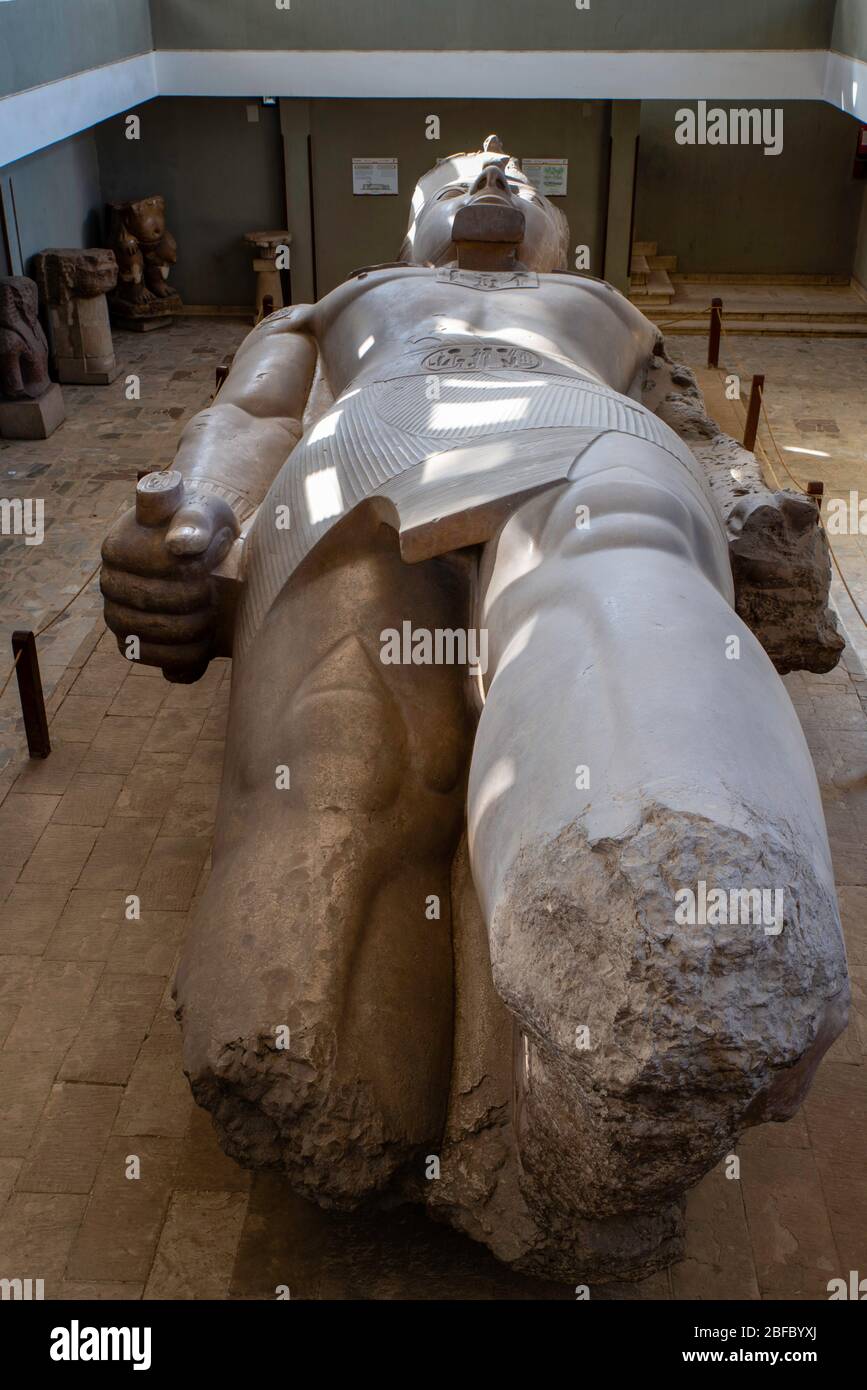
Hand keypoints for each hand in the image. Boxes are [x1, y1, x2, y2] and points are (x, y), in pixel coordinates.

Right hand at [100, 470, 239, 681]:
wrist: (205, 546)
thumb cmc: (201, 523)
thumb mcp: (203, 512)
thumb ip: (194, 522)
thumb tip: (179, 545)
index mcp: (116, 549)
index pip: (156, 572)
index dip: (193, 573)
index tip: (212, 561)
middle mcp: (110, 585)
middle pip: (150, 611)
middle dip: (194, 606)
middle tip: (216, 593)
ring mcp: (120, 616)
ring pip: (147, 645)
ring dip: (191, 637)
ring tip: (214, 619)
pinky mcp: (137, 643)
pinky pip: (157, 663)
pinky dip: (186, 662)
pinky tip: (207, 646)